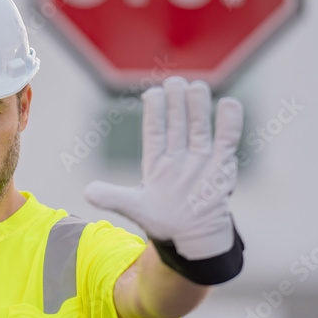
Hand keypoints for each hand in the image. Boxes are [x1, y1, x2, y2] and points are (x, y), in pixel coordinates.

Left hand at [85, 77, 242, 258]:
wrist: (193, 237)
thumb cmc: (163, 220)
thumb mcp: (134, 208)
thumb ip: (113, 197)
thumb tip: (87, 192)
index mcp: (155, 162)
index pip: (154, 131)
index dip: (154, 112)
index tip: (152, 93)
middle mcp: (178, 156)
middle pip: (177, 123)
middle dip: (176, 102)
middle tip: (176, 81)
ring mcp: (200, 159)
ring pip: (199, 127)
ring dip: (198, 108)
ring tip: (197, 86)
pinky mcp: (221, 166)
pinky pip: (226, 141)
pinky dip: (229, 124)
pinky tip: (229, 103)